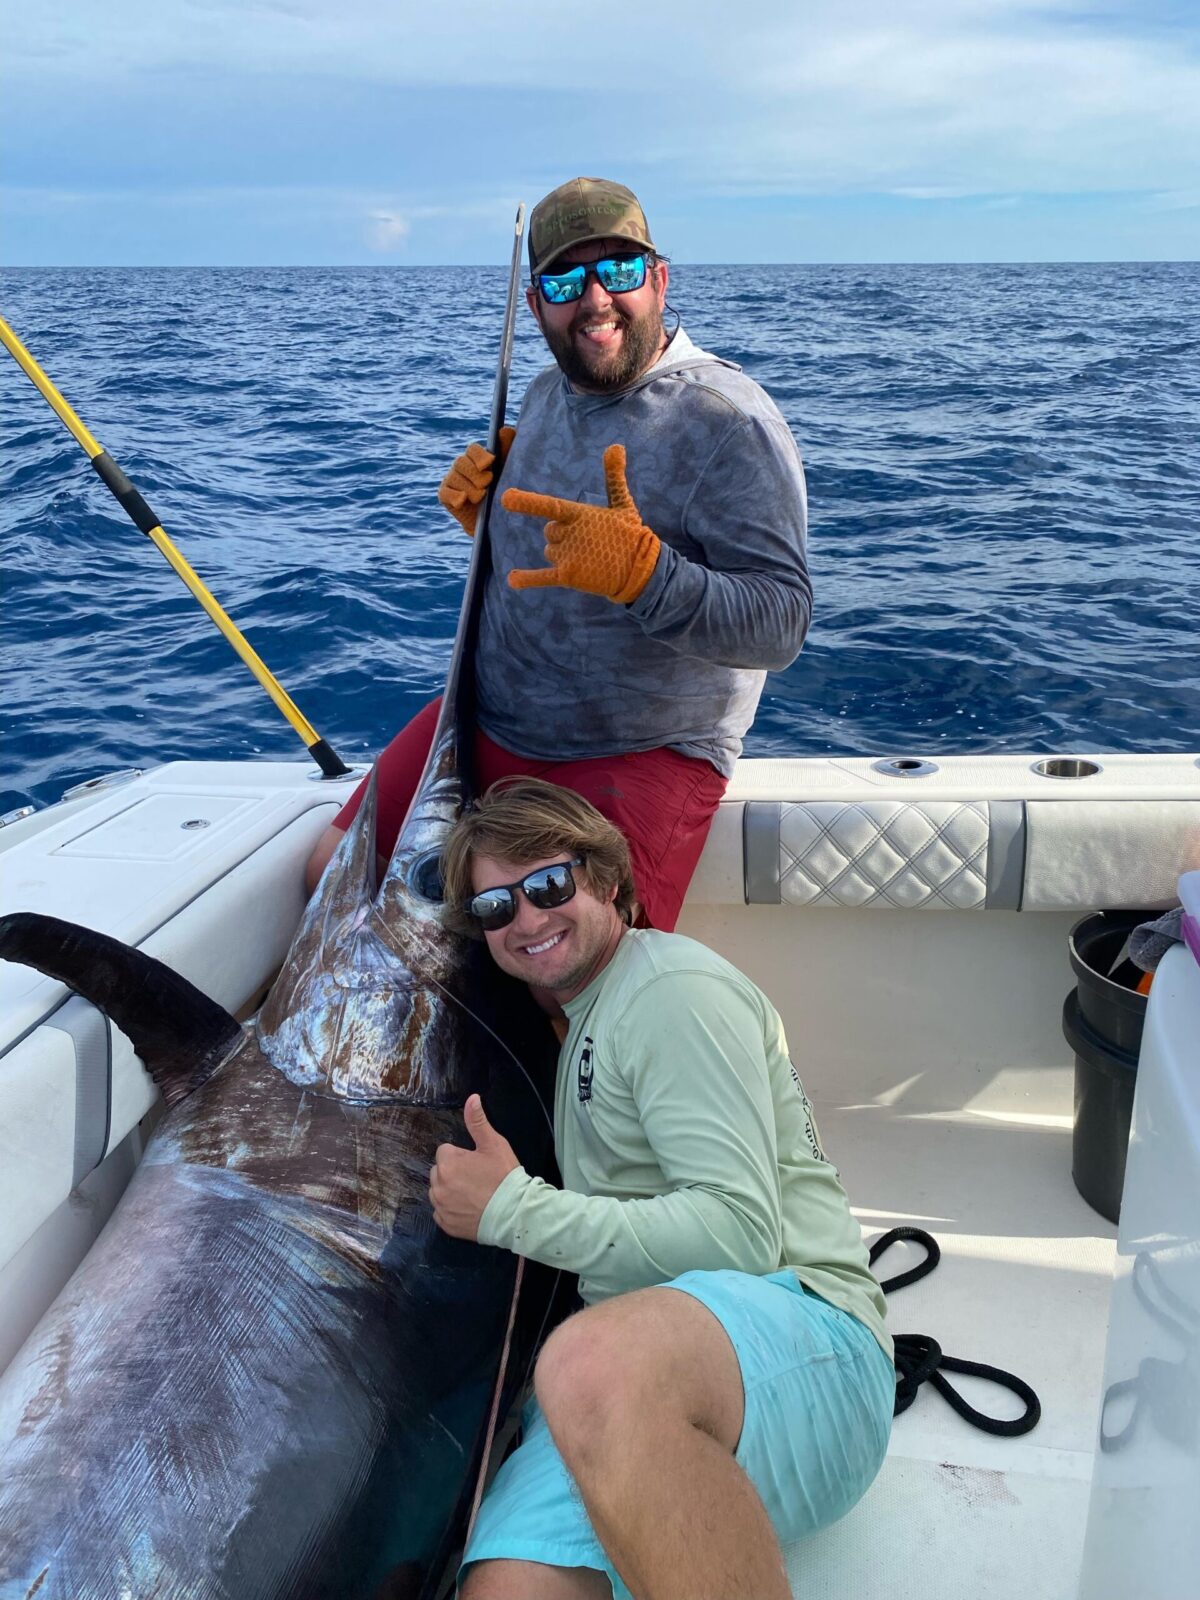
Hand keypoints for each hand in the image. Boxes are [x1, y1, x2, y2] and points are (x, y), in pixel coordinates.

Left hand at [429, 1094, 518, 1240]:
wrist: (514, 1213)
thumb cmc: (504, 1176)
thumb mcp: (494, 1144)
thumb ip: (478, 1121)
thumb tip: (472, 1098)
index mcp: (448, 1163)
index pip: (445, 1152)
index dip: (462, 1156)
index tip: (477, 1164)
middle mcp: (438, 1185)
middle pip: (440, 1171)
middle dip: (453, 1172)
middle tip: (476, 1178)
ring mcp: (441, 1207)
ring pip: (438, 1191)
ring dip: (449, 1190)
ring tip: (473, 1193)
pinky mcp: (445, 1224)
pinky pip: (441, 1212)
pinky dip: (451, 1210)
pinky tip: (468, 1208)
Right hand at [437, 426, 515, 536]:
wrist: (493, 522)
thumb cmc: (502, 493)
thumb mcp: (508, 472)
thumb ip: (507, 451)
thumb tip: (506, 430)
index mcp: (476, 459)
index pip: (473, 450)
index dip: (480, 455)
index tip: (490, 462)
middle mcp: (462, 467)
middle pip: (461, 462)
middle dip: (475, 473)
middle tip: (488, 481)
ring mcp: (451, 480)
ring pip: (455, 478)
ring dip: (470, 488)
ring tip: (482, 497)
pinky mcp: (445, 495)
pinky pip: (445, 493)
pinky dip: (454, 496)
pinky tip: (462, 501)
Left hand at [502, 444, 660, 603]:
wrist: (640, 569)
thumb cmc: (630, 534)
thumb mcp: (622, 503)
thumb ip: (613, 477)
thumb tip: (616, 445)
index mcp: (580, 514)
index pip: (550, 506)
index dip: (528, 502)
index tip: (505, 498)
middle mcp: (571, 534)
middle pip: (549, 531)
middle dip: (562, 535)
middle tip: (587, 542)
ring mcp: (569, 555)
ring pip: (549, 551)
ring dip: (561, 554)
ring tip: (587, 558)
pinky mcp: (569, 576)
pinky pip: (542, 576)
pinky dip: (527, 579)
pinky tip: (513, 580)